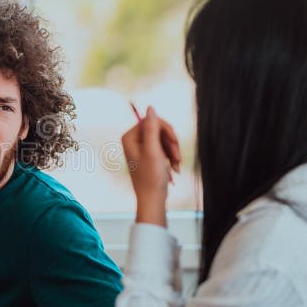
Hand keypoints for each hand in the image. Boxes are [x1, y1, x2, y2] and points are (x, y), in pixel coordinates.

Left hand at [121, 106, 180, 226]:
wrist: (153, 199)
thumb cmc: (151, 177)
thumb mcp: (152, 150)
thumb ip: (151, 128)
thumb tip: (150, 108)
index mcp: (129, 137)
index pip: (152, 121)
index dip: (166, 130)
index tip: (175, 142)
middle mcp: (133, 141)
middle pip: (159, 129)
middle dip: (171, 142)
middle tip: (177, 156)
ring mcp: (142, 148)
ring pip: (164, 139)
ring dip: (173, 151)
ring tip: (176, 165)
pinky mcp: (149, 156)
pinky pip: (164, 148)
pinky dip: (171, 157)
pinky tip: (175, 168)